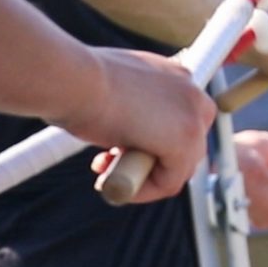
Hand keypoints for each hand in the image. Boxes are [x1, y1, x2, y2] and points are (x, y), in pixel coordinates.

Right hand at [56, 48, 212, 203]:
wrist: (74, 79)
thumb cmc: (81, 82)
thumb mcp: (113, 89)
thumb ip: (131, 108)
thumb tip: (127, 130)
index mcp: (175, 76)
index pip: (176, 122)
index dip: (146, 143)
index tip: (114, 149)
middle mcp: (191, 92)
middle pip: (182, 145)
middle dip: (145, 160)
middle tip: (107, 162)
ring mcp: (193, 118)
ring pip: (178, 166)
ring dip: (141, 177)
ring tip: (104, 172)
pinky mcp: (184, 143)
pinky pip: (169, 182)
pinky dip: (142, 191)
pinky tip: (112, 182)